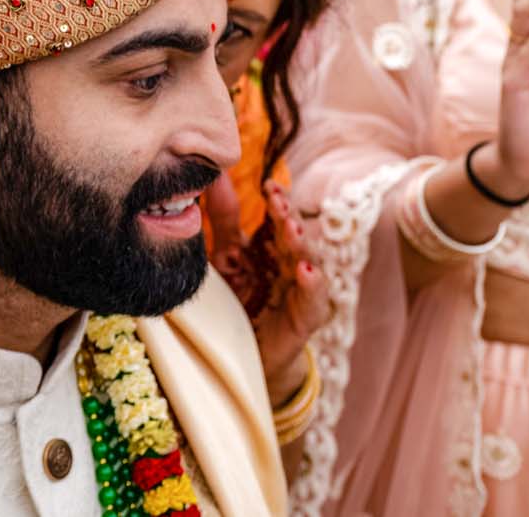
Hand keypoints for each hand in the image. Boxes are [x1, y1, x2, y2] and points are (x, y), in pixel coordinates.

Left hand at [207, 174, 328, 402]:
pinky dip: (313, 285)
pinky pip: (313, 302)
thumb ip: (224, 217)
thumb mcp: (227, 255)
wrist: (244, 355)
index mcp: (272, 246)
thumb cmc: (239, 299)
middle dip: (288, 216)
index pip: (279, 217)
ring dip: (301, 243)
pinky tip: (305, 270)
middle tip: (278, 200)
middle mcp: (290, 264)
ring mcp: (300, 291)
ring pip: (307, 261)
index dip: (277, 200)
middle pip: (294, 235)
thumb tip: (215, 173)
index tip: (269, 185)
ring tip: (291, 227)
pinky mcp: (303, 320)